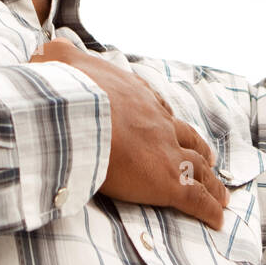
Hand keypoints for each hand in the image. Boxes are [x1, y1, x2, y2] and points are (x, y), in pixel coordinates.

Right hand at [29, 39, 228, 229]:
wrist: (75, 111)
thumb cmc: (65, 89)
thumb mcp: (58, 60)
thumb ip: (56, 54)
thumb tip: (46, 46)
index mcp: (132, 95)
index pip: (156, 108)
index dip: (165, 120)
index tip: (170, 125)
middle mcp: (155, 121)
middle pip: (185, 136)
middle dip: (197, 148)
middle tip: (207, 158)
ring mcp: (165, 150)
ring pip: (197, 166)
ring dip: (210, 180)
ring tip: (219, 192)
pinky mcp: (167, 180)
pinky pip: (195, 198)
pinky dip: (209, 208)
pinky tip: (217, 219)